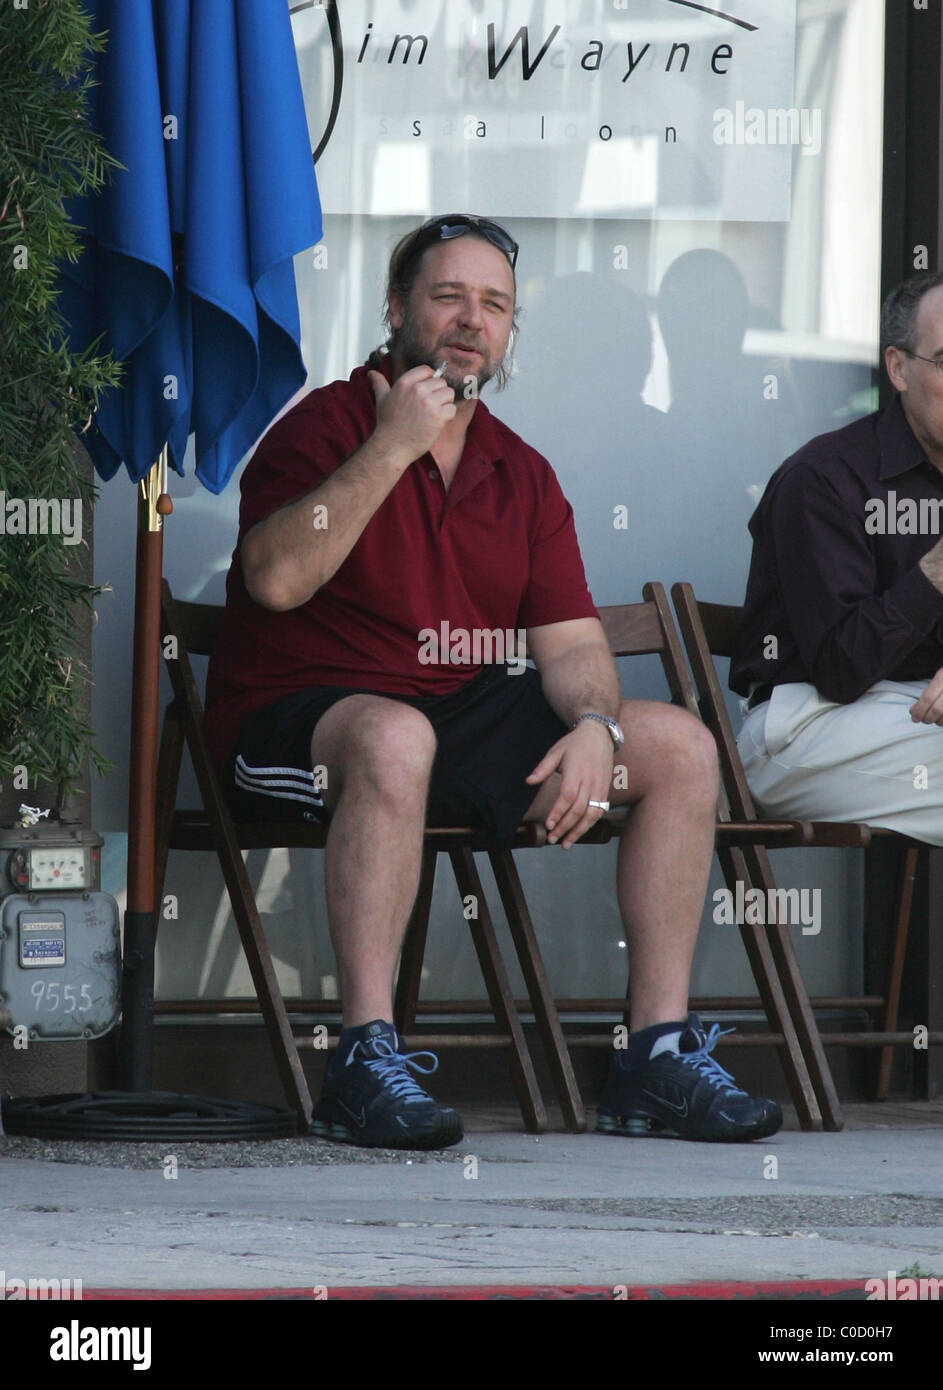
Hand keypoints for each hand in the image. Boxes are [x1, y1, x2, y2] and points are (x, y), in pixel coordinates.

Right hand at [369, 365, 456, 463]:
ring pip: (449, 394)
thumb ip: (379, 384)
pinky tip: (436, 423)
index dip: (430, 380)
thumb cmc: (387, 425)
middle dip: (438, 394)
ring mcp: (429, 402)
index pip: (427, 370)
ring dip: (444, 404)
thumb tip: (371, 373)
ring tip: (432, 415)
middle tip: (427, 408)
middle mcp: (417, 390)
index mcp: (405, 382)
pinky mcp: (438, 416)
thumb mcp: (381, 400)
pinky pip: (452, 409)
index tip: (426, 391)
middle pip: (441, 382)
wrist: (391, 447)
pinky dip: (448, 417)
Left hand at [526, 722, 613, 848]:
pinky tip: (578, 832)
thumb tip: (528, 781)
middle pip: (578, 809)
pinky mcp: (605, 791)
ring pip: (591, 814)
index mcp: (576, 771)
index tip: (548, 824)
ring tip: (565, 843)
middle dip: (565, 827)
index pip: (567, 796)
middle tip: (552, 838)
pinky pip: (599, 812)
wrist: (599, 736)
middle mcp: (590, 781)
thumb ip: (543, 768)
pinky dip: (589, 824)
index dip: (558, 812)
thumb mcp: (556, 751)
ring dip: (578, 831)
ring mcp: (600, 787)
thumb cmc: (574, 744)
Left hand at [909, 666, 942, 723]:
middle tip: (922, 719)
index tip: (914, 716)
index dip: (919, 710)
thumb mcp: (941, 675)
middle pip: (937, 709)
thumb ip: (929, 691)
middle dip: (927, 718)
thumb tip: (915, 709)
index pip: (928, 698)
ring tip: (933, 719)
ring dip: (938, 721)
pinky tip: (942, 718)